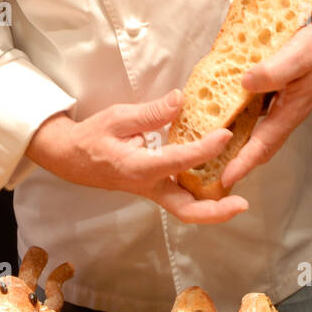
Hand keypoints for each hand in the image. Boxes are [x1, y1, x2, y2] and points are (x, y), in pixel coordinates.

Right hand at [26, 90, 248, 223]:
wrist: (70, 158)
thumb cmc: (91, 137)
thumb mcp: (117, 118)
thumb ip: (150, 112)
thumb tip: (180, 99)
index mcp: (138, 167)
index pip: (179, 161)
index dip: (205, 149)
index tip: (225, 135)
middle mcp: (148, 186)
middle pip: (186, 210)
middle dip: (215, 211)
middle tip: (241, 203)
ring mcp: (151, 191)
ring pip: (185, 209)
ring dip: (212, 207)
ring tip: (238, 196)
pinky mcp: (153, 189)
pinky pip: (181, 198)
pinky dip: (202, 195)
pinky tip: (218, 179)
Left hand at [219, 0, 311, 190]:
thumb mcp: (300, 54)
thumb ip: (275, 71)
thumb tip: (245, 84)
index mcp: (290, 111)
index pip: (263, 145)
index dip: (244, 164)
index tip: (225, 180)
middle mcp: (284, 111)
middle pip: (257, 143)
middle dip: (236, 160)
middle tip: (211, 171)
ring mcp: (281, 100)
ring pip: (253, 125)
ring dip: (234, 136)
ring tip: (208, 143)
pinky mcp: (277, 88)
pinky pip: (253, 106)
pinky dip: (237, 110)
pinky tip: (220, 104)